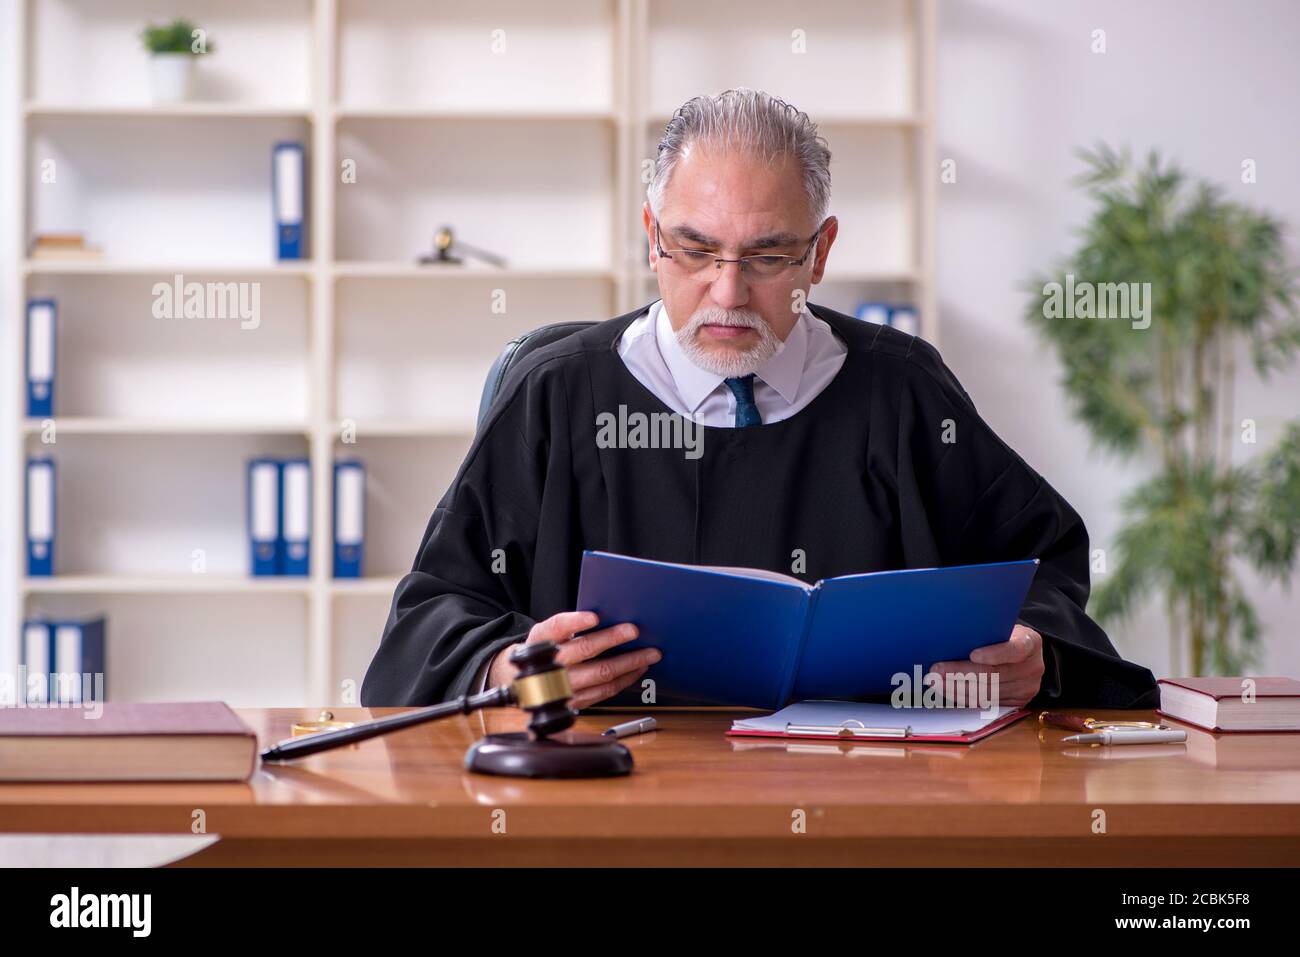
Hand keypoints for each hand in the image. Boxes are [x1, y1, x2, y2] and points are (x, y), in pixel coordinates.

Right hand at [487, 611, 661, 709]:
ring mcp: (564, 687)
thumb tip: (608, 616)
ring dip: (629, 662)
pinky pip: (605, 691)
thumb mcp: (547, 635)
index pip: (557, 627)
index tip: (595, 616)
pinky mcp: (575, 703)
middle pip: (584, 650)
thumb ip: (569, 627)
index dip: (576, 622)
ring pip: (601, 673)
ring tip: (649, 653)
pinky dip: (625, 679)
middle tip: (634, 630)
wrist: (525, 684)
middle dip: (613, 638)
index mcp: (542, 640)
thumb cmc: (544, 652)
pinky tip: (638, 669)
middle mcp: (551, 664)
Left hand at [929, 624, 1043, 708]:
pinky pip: (986, 703)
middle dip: (962, 673)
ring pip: (988, 692)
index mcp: (1031, 642)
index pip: (1014, 649)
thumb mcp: (1000, 628)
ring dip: (957, 687)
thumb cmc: (1003, 637)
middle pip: (995, 675)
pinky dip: (963, 697)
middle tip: (938, 670)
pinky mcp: (1016, 703)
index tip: (972, 655)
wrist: (1022, 655)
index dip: (994, 654)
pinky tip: (947, 690)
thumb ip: (985, 632)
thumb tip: (949, 636)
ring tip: (936, 681)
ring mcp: (1027, 688)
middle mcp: (1033, 668)